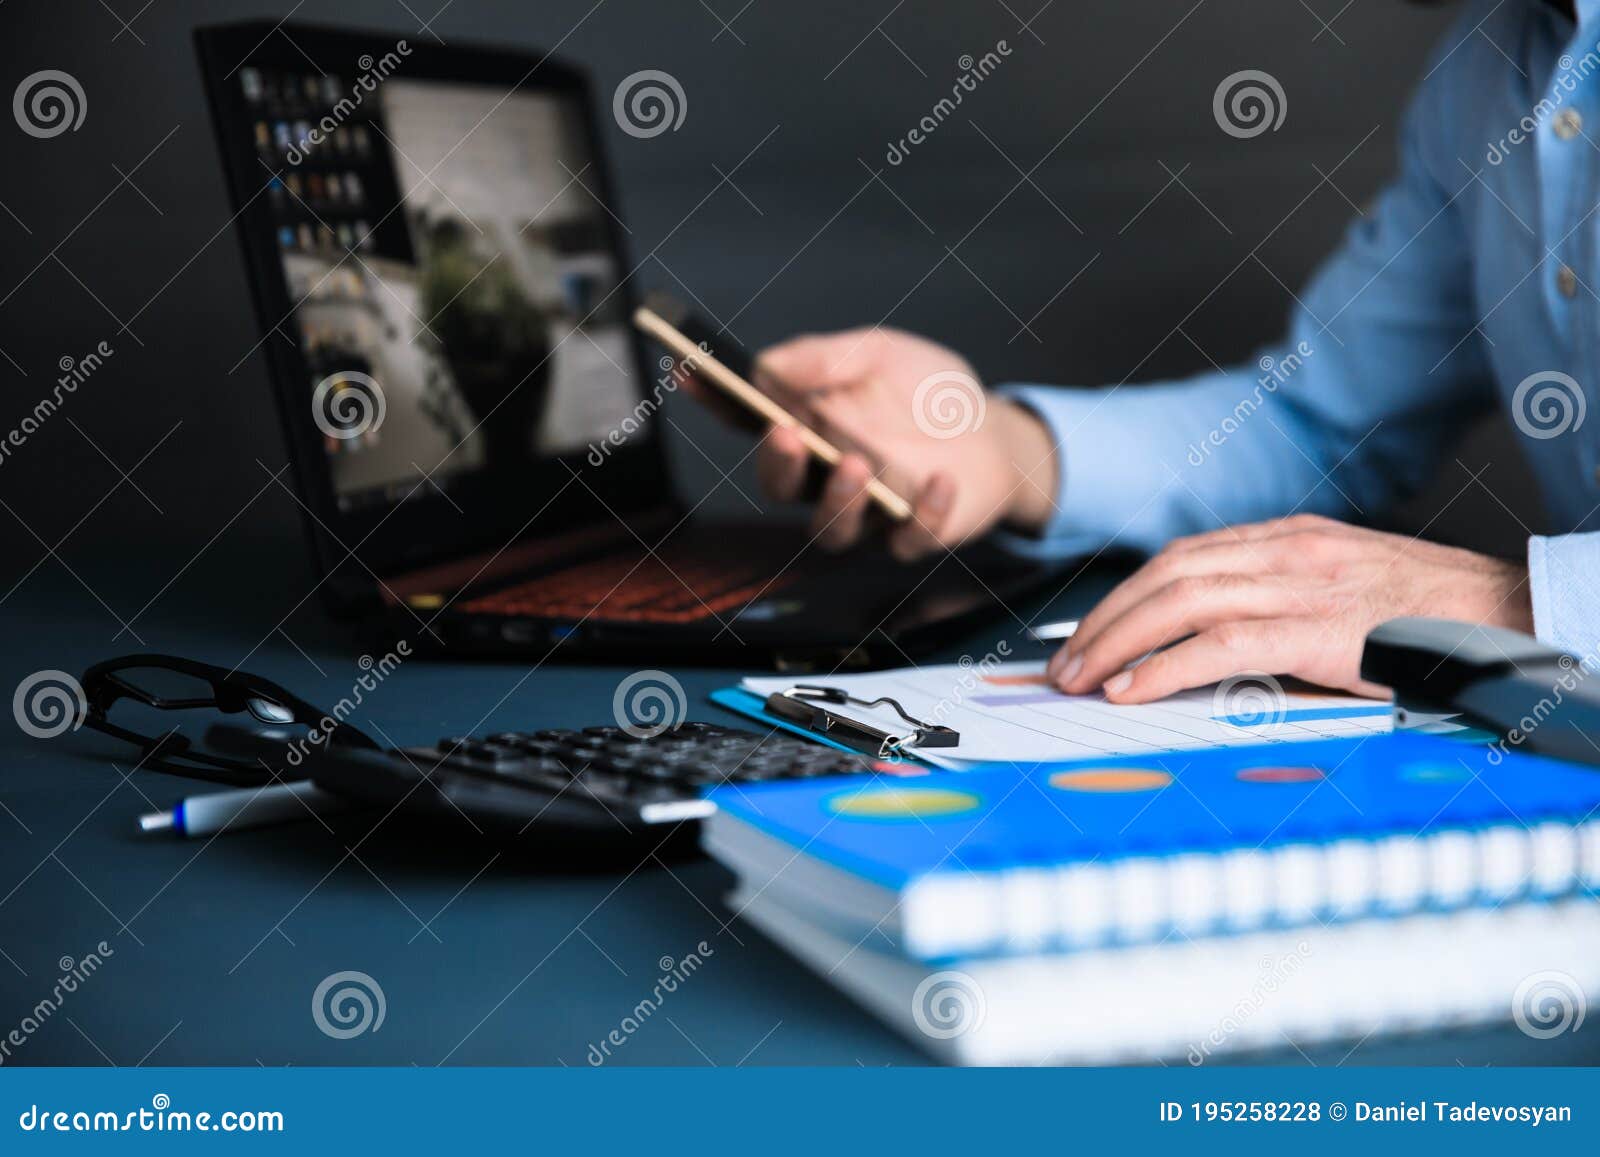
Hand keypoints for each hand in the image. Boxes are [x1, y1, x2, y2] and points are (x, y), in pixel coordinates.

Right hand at [687, 327, 1057, 559]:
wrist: (993, 430)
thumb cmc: (927, 393)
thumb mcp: (877, 353)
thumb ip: (825, 357)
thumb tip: (767, 363)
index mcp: (809, 431)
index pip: (750, 422)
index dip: (716, 402)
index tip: (689, 372)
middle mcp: (826, 479)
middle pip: (781, 487)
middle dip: (779, 464)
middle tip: (787, 433)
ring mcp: (869, 511)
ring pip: (832, 529)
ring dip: (839, 502)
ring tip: (856, 463)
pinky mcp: (915, 534)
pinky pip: (910, 539)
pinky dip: (924, 514)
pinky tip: (940, 481)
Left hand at [1048, 514, 1532, 702]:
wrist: (1504, 614)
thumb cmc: (1426, 611)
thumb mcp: (1342, 586)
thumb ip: (1281, 599)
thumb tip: (1214, 641)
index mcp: (1286, 539)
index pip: (1181, 559)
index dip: (1126, 597)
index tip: (1090, 634)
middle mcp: (1284, 552)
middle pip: (1165, 575)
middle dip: (1104, 621)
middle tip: (1066, 666)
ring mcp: (1300, 585)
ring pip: (1179, 602)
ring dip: (1117, 644)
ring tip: (1081, 682)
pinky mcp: (1317, 628)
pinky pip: (1221, 644)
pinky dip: (1166, 667)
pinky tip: (1133, 691)